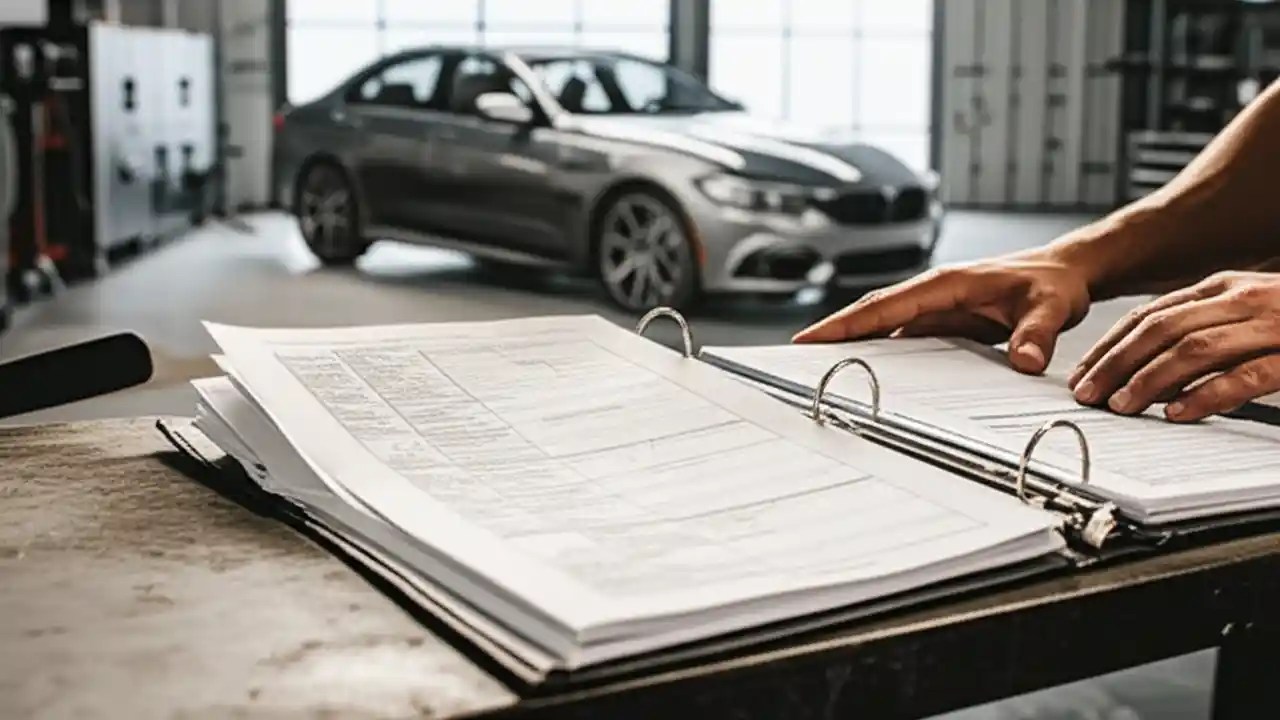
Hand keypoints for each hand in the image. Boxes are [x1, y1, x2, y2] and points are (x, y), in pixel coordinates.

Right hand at [793, 255, 1091, 373]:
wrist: (1065, 275)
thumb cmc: (1054, 284)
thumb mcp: (1052, 306)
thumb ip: (1037, 333)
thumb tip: (1024, 361)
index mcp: (947, 283)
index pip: (887, 304)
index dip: (848, 322)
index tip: (814, 337)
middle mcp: (933, 294)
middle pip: (871, 313)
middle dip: (833, 332)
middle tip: (796, 356)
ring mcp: (935, 309)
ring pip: (881, 325)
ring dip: (850, 342)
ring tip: (816, 367)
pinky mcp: (942, 323)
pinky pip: (900, 337)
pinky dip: (876, 349)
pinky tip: (862, 370)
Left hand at [1069, 271, 1279, 421]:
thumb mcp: (1244, 314)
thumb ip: (1201, 329)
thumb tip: (1144, 367)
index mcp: (1223, 287)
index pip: (1149, 314)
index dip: (1109, 345)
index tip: (1082, 373)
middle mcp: (1243, 298)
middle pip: (1160, 329)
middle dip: (1116, 363)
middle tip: (1087, 394)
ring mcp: (1273, 323)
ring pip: (1195, 348)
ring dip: (1150, 379)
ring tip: (1122, 406)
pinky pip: (1248, 373)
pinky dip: (1208, 394)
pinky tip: (1180, 412)